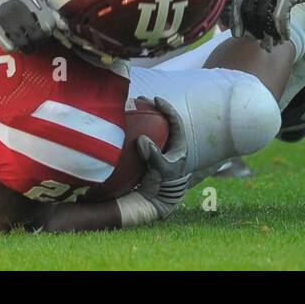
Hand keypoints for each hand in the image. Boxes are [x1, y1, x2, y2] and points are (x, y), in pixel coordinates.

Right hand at [0, 0, 62, 51]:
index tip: (46, 30)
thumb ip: (49, 11)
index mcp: (28, 0)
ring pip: (23, 44)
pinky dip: (15, 47)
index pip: (47, 25)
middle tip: (38, 39)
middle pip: (36, 36)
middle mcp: (15, 10)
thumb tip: (64, 27)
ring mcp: (3, 21)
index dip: (48, 31)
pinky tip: (16, 41)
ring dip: (29, 46)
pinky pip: (10, 47)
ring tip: (28, 42)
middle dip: (40, 40)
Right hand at [134, 97, 189, 219]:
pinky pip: (144, 140)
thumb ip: (153, 156)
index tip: (155, 100)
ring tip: (134, 108)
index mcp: (179, 147)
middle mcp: (171, 147)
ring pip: (155, 130)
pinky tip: (124, 129)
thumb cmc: (163, 187)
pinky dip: (137, 132)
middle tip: (142, 100)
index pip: (175, 121)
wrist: (157, 204)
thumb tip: (142, 140)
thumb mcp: (160, 171)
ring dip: (146, 118)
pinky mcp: (150, 158)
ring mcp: (160, 152)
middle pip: (165, 122)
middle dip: (155, 109)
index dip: (167, 108)